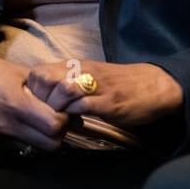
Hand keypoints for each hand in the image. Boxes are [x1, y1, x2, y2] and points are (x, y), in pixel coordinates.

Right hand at [0, 51, 67, 151]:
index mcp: (16, 104)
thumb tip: (68, 94)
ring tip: (46, 118)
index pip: (54, 125)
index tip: (64, 106)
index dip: (65, 117)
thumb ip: (44, 85)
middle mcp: (9, 124)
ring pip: (39, 146)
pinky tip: (32, 122)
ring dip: (48, 135)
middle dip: (60, 131)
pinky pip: (24, 143)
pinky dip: (34, 136)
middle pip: (51, 143)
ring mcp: (1, 134)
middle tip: (59, 115)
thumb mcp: (20, 72)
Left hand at [24, 59, 183, 129]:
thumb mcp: (92, 77)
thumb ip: (69, 83)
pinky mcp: (109, 101)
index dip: (33, 90)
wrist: (155, 85)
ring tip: (60, 120)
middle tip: (47, 115)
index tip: (38, 105)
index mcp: (77, 65)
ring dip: (56, 109)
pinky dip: (73, 117)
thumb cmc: (122, 84)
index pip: (39, 72)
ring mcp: (96, 85)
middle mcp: (84, 71)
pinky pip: (82, 106)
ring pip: (62, 90)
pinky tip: (75, 123)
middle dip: (40, 101)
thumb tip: (44, 99)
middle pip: (45, 79)